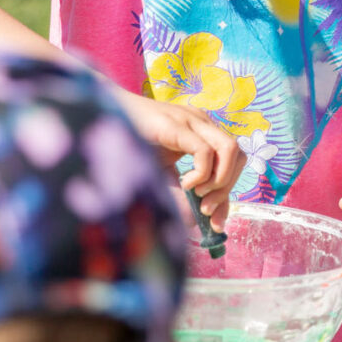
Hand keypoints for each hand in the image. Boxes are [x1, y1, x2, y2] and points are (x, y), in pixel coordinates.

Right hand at [119, 91, 242, 229]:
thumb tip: (196, 223)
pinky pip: (205, 151)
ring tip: (196, 194)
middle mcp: (202, 122)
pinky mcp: (176, 125)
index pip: (234, 161)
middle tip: (204, 209)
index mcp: (202, 131)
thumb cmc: (132, 143)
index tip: (216, 222)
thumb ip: (180, 195)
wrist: (103, 117)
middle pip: (238, 155)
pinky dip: (202, 174)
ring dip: (220, 180)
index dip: (228, 193)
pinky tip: (183, 183)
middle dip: (227, 188)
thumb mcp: (162, 175)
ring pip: (230, 149)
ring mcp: (191, 120)